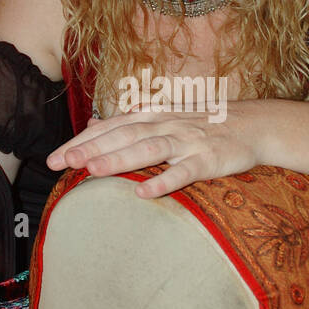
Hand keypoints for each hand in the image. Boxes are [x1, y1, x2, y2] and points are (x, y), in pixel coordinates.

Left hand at [45, 101, 268, 198]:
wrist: (254, 124)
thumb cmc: (205, 123)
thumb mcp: (165, 116)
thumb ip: (129, 122)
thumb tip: (93, 125)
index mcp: (153, 116)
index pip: (110, 126)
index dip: (82, 141)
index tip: (54, 157)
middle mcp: (167, 124)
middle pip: (124, 135)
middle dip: (91, 148)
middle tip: (61, 163)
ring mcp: (188, 141)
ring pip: (150, 148)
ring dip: (121, 159)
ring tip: (93, 171)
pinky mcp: (209, 159)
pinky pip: (185, 171)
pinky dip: (165, 181)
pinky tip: (145, 193)